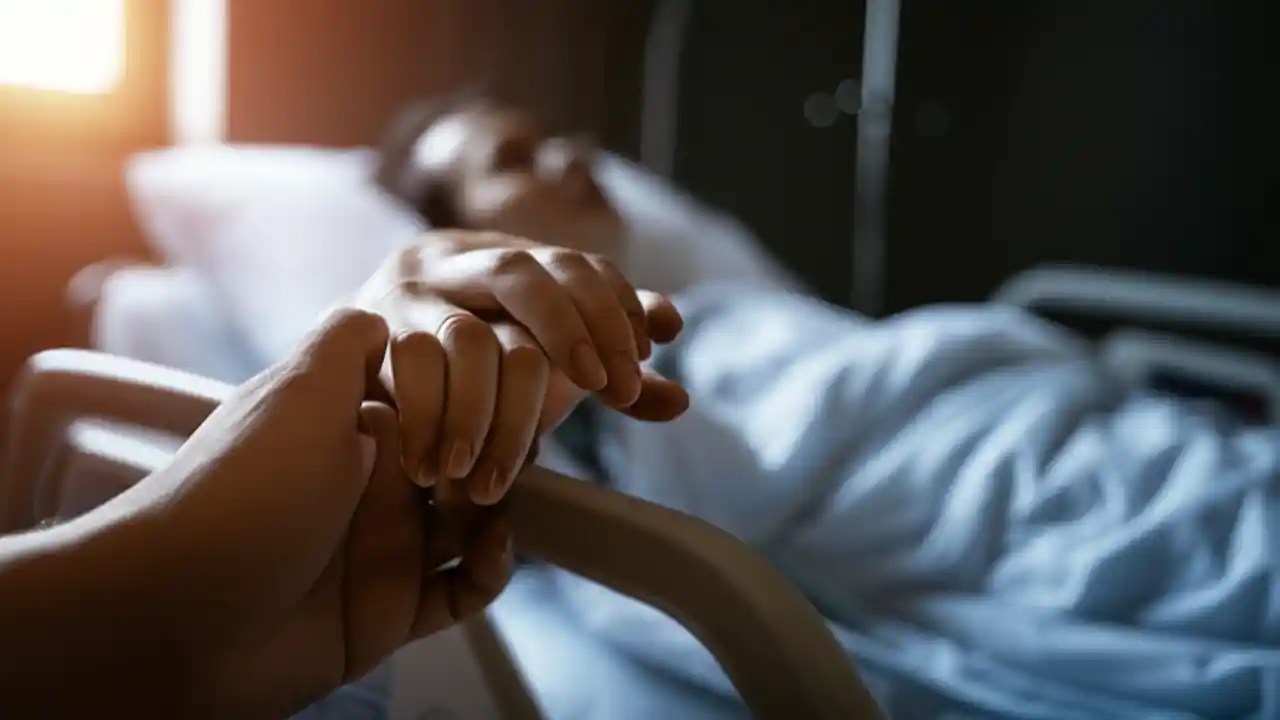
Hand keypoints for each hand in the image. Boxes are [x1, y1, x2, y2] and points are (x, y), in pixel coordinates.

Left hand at [121, 309, 511, 717]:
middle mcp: (368, 484)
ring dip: (498, 511)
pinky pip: (463, 590)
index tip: (469, 411)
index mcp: (350, 427)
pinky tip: (490, 550)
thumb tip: (385, 317)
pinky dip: (491, 570)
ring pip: (472, 523)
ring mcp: (382, 547)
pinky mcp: (391, 609)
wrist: (180, 610)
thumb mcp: (299, 387)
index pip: (438, 400)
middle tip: (477, 469)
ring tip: (487, 506)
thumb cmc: (244, 493)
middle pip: (463, 459)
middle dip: (490, 457)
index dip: (468, 399)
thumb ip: (347, 340)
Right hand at [357, 230, 687, 504]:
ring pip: (465, 332)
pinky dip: (439, 419)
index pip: (576, 264)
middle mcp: (458, 261)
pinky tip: (460, 463)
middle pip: (523, 273)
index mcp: (511, 256)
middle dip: (574, 329)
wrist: (359, 362)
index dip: (614, 311)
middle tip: (608, 391)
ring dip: (502, 400)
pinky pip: (408, 373)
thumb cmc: (471, 361)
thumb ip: (607, 367)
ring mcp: (407, 293)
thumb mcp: (545, 356)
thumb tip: (680, 399)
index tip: (640, 368)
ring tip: (534, 454)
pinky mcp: (365, 335)